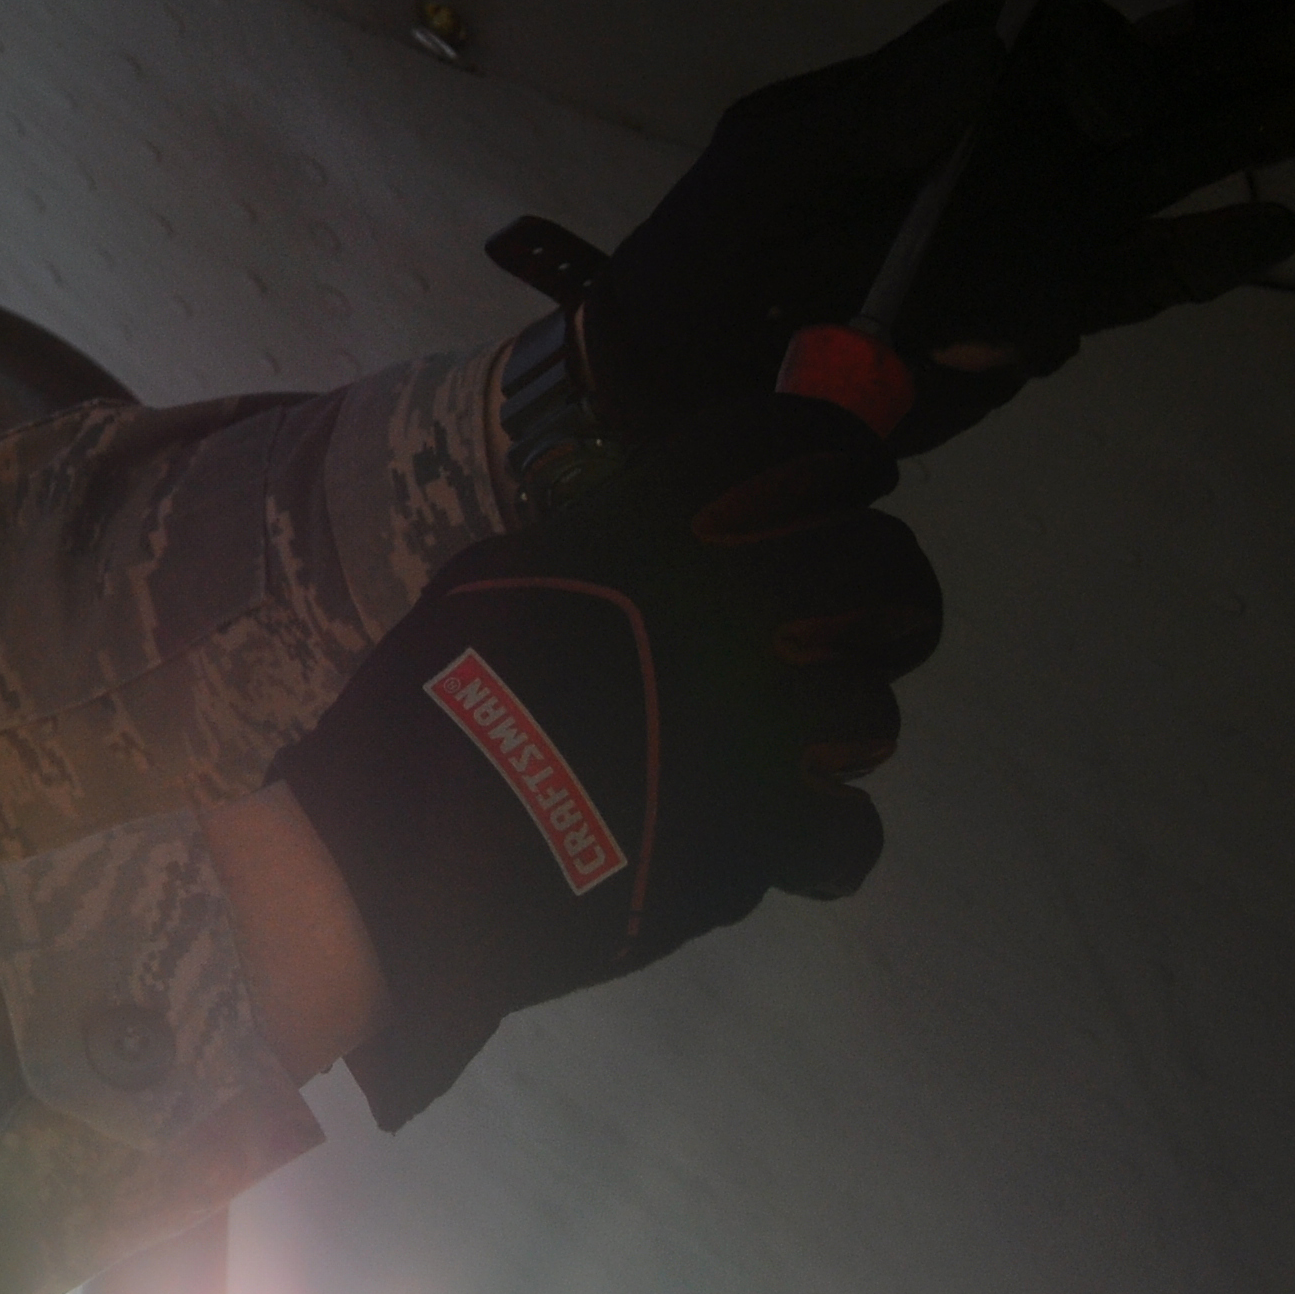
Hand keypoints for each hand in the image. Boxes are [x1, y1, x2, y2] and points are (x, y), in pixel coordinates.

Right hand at [269, 397, 939, 1125]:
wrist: (406, 854)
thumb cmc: (421, 707)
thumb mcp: (498, 581)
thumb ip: (599, 550)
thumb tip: (658, 541)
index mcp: (650, 530)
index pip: (798, 438)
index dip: (843, 457)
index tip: (847, 485)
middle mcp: (722, 604)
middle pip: (881, 561)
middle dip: (888, 595)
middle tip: (855, 628)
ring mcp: (753, 718)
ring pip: (875, 707)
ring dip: (840, 732)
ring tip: (787, 755)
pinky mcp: (761, 828)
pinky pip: (850, 831)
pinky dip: (821, 847)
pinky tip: (776, 847)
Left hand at [578, 0, 1294, 452]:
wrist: (681, 385)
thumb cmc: (714, 258)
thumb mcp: (774, 166)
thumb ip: (878, 111)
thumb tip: (994, 56)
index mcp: (937, 90)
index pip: (1057, 39)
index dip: (1113, 54)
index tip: (1130, 103)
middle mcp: (1003, 147)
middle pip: (1149, 82)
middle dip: (1248, 50)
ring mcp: (1032, 229)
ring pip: (1167, 170)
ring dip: (1255, 134)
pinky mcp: (1040, 312)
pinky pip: (1137, 278)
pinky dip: (1200, 257)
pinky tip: (1269, 227)